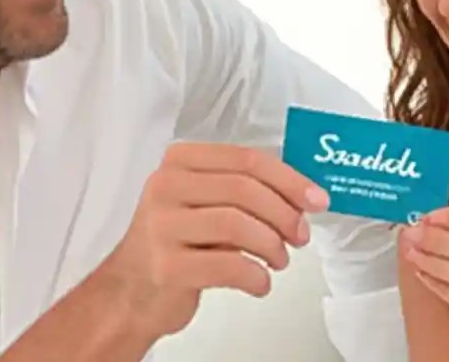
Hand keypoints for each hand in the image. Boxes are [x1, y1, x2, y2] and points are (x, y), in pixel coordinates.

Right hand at [96, 143, 329, 343]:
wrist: (131, 290)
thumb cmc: (178, 243)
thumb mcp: (205, 203)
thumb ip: (245, 192)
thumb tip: (304, 199)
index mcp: (180, 161)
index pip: (246, 159)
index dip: (289, 180)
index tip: (317, 200)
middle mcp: (165, 186)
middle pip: (244, 189)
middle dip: (285, 214)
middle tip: (301, 236)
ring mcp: (161, 226)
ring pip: (237, 224)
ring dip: (272, 245)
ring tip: (279, 260)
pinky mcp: (166, 266)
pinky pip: (228, 265)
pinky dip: (256, 276)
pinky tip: (260, 282)